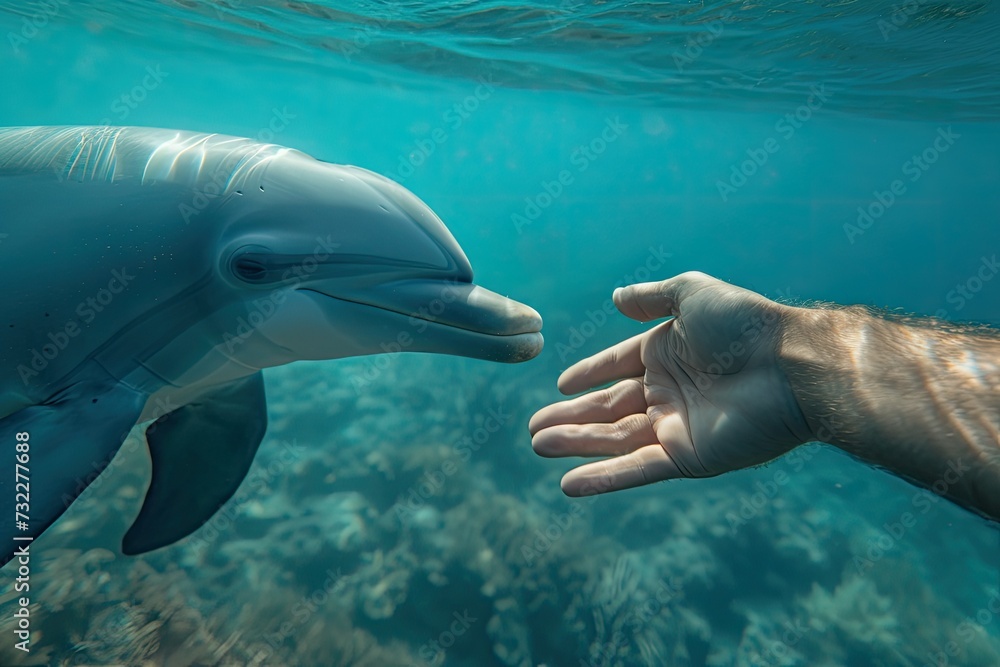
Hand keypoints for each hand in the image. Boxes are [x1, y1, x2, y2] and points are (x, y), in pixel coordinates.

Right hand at [529, 272, 814, 495]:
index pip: (617, 367)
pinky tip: (569, 485)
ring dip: (576, 444)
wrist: (789, 366)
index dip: (589, 375)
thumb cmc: (745, 324)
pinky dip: (604, 479)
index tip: (560, 385)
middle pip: (609, 409)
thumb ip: (651, 297)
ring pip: (615, 441)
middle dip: (571, 419)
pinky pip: (637, 469)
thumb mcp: (691, 294)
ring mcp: (677, 427)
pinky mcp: (688, 457)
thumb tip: (615, 298)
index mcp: (667, 353)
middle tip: (533, 429)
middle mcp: (668, 392)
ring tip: (538, 445)